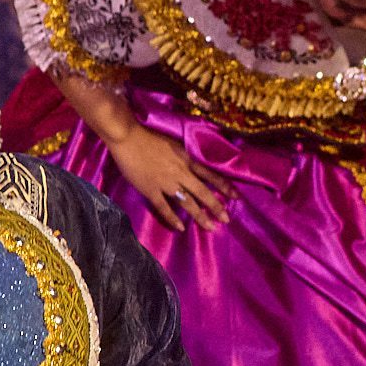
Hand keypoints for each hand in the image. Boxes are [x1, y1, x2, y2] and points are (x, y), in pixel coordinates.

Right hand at [104, 123, 232, 231]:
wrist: (129, 138)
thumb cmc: (150, 138)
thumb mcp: (175, 145)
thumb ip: (185, 158)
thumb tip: (195, 167)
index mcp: (187, 160)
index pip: (210, 175)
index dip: (224, 187)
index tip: (236, 197)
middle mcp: (180, 173)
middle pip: (202, 192)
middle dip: (216, 207)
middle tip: (226, 219)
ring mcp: (166, 183)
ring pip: (187, 202)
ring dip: (200, 216)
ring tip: (210, 227)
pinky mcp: (151, 190)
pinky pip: (164, 207)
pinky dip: (172, 218)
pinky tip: (181, 227)